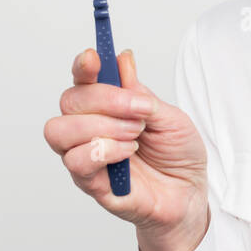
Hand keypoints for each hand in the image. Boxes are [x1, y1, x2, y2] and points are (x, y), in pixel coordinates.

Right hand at [43, 48, 208, 250]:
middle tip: (138, 114)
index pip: (82, 81)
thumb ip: (141, 92)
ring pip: (60, 131)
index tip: (93, 57)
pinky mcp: (90, 183)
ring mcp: (86, 156)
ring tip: (135, 136)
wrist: (190, 192)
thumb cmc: (178, 154)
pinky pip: (76, 162)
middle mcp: (89, 130)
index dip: (83, 67)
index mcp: (107, 109)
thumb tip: (122, 59)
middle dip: (105, 100)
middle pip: (68, 102)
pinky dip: (104, 151)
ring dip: (102, 127)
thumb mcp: (169, 117)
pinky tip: (128, 154)